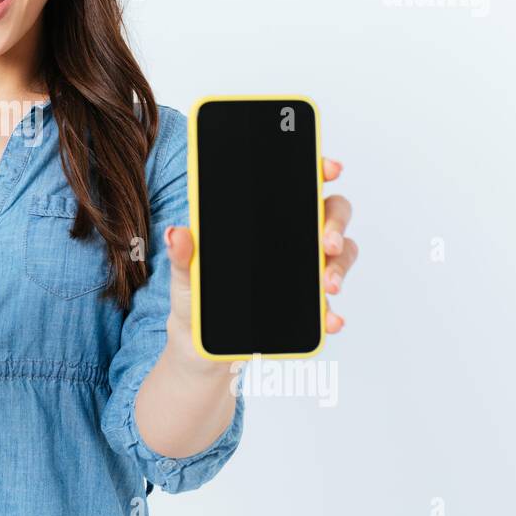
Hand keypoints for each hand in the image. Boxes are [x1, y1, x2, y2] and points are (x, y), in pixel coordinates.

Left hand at [162, 155, 357, 370]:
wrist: (200, 347)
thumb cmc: (195, 299)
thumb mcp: (184, 275)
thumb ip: (183, 255)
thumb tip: (175, 234)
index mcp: (261, 218)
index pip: (297, 184)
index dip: (318, 170)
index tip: (329, 169)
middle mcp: (290, 238)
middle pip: (330, 214)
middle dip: (335, 223)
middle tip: (325, 242)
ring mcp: (303, 271)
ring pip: (339, 255)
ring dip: (338, 267)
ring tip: (327, 285)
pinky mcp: (307, 307)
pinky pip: (328, 305)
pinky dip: (332, 313)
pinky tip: (329, 321)